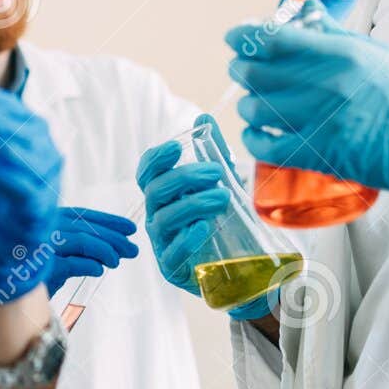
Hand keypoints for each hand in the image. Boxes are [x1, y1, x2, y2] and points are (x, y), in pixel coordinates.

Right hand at [44, 206, 138, 295]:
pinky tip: (99, 270)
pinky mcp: (42, 265)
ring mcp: (43, 245)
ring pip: (82, 241)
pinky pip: (72, 263)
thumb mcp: (60, 253)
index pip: (83, 216)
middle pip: (87, 227)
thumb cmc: (35, 269)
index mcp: (49, 221)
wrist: (8, 289)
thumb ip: (82, 246)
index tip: (129, 228)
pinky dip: (89, 265)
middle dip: (114, 237)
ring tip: (117, 261)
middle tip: (132, 248)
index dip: (109, 221)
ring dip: (105, 250)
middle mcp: (46, 228)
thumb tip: (116, 247)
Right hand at [135, 114, 270, 320]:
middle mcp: (157, 217)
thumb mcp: (223, 184)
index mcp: (164, 196)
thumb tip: (203, 117)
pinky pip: (174, 251)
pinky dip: (188, 237)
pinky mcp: (173, 268)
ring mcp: (162, 243)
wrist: (242, 270)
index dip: (156, 159)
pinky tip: (205, 227)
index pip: (146, 173)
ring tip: (223, 197)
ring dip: (193, 203)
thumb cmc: (226, 223)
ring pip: (165, 218)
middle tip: (216, 171)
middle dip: (184, 177)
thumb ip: (212, 153)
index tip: (176, 147)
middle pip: (156, 191)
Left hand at [226, 13, 388, 207]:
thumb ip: (333, 34)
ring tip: (255, 102)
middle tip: (241, 68)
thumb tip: (304, 12)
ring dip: (248, 103)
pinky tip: (257, 133)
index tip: (234, 37)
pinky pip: (265, 147)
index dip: (243, 37)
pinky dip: (253, 138)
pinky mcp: (319, 154)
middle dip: (241, 68)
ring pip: (255, 109)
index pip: (273, 39)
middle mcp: (325, 84)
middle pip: (256, 72)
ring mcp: (320, 121)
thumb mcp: (375, 52)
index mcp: (339, 54)